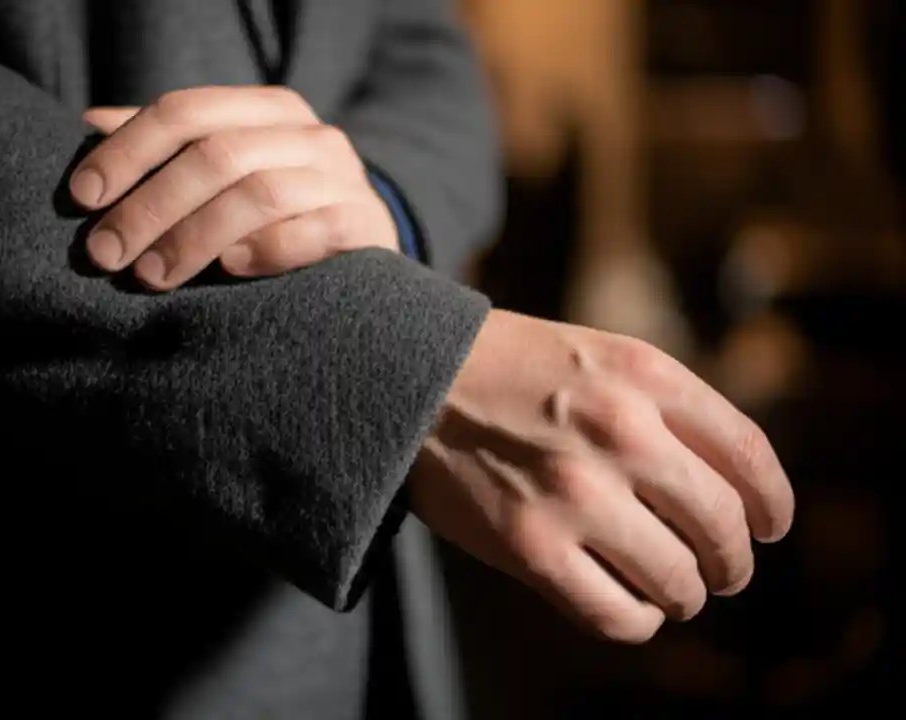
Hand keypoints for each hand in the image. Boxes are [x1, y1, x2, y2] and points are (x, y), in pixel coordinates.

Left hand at [69, 86, 398, 290]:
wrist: (363, 241)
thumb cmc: (274, 206)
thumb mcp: (224, 166)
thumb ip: (167, 146)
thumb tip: (90, 121)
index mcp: (265, 108)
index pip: (185, 111)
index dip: (128, 150)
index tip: (82, 196)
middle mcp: (307, 133)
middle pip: (216, 155)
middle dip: (150, 205)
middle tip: (105, 253)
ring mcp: (341, 178)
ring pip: (257, 194)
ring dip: (193, 237)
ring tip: (149, 275)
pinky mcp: (365, 225)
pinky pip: (311, 232)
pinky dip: (264, 249)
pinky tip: (228, 270)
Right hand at [411, 310, 794, 642]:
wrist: (407, 379)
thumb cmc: (506, 370)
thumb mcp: (598, 357)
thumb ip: (664, 408)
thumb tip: (727, 492)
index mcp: (645, 375)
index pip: (749, 456)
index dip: (773, 505)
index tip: (771, 528)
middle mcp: (621, 432)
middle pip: (723, 525)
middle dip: (733, 562)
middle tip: (724, 573)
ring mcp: (575, 493)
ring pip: (677, 579)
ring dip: (685, 595)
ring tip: (672, 591)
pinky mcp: (531, 546)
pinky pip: (616, 613)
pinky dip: (635, 620)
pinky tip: (629, 607)